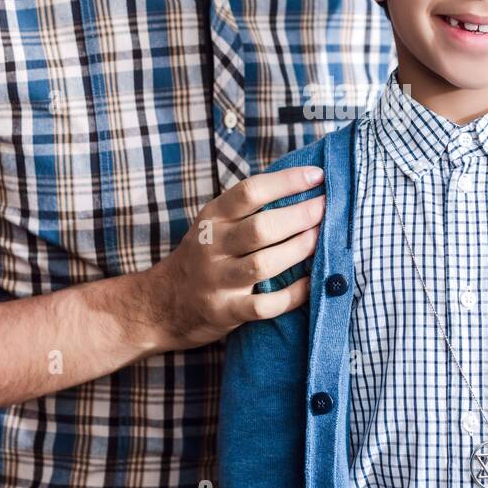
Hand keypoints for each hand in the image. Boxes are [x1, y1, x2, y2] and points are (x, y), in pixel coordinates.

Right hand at [146, 165, 325, 348]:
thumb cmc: (203, 255)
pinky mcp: (225, 312)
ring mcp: (217, 281)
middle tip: (326, 208)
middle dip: (300, 216)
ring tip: (322, 238)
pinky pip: (266, 305)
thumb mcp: (214, 224)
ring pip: (264, 264)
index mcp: (212, 218)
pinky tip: (312, 282)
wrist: (162, 304)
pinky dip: (294, 294)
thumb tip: (302, 181)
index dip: (286, 182)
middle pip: (261, 228)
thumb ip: (248, 207)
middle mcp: (212, 247)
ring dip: (299, 250)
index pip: (250, 191)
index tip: (317, 175)